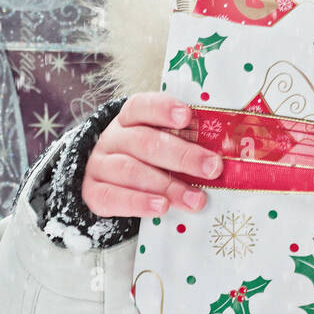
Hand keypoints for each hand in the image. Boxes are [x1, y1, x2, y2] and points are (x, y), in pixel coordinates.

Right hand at [81, 92, 221, 217]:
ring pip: (131, 171)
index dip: (163, 109)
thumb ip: (185, 142)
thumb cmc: (146, 158)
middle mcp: (112, 138)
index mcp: (130, 118)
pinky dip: (138, 203)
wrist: (107, 182)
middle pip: (145, 142)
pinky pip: (112, 198)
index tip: (188, 116)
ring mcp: (99, 165)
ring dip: (167, 186)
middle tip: (212, 169)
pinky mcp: (92, 192)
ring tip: (195, 199)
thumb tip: (222, 152)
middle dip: (183, 156)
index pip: (142, 106)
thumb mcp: (162, 142)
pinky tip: (161, 207)